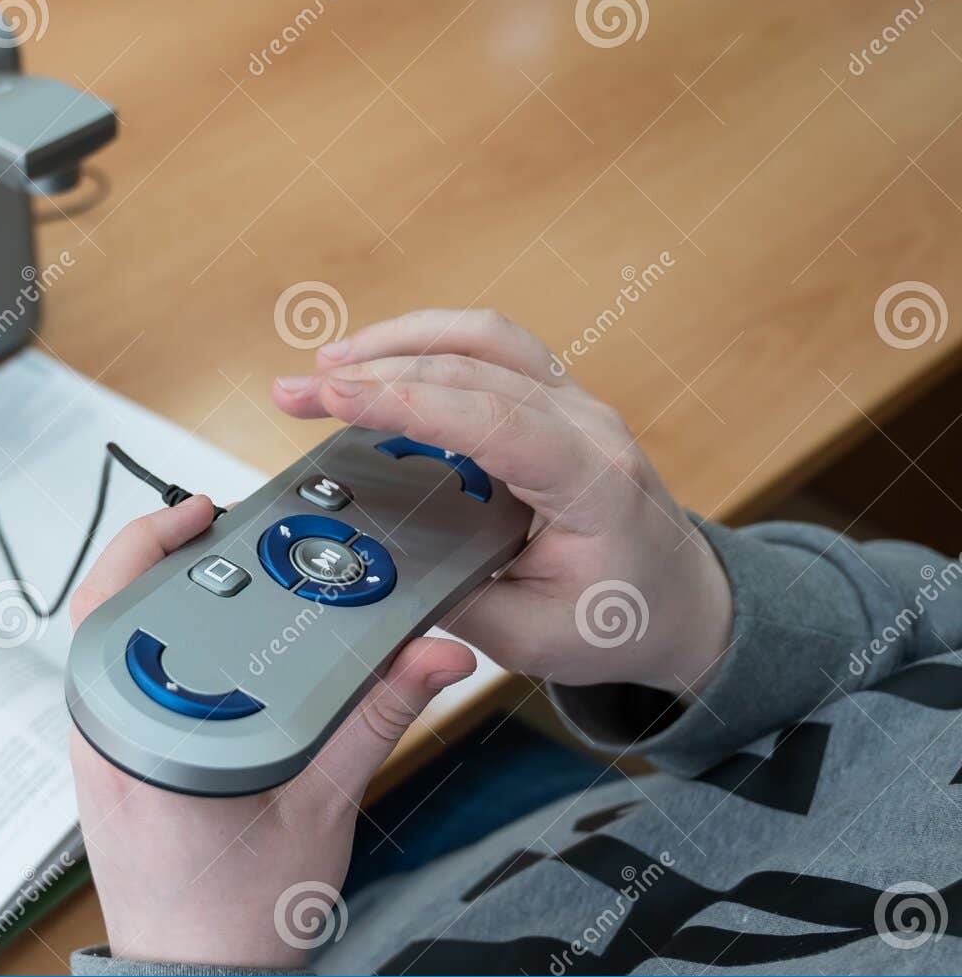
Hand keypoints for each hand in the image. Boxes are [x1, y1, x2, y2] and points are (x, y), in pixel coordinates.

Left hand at [68, 495, 476, 967]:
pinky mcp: (108, 773)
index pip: (118, 602)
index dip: (156, 540)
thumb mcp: (321, 804)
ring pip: (112, 650)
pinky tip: (208, 648)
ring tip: (217, 577)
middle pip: (107, 612)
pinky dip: (161, 652)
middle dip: (158, 557)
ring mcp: (95, 757)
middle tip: (214, 528)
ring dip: (159, 604)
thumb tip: (432, 658)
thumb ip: (375, 718)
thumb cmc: (239, 913)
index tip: (205, 510)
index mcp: (135, 734)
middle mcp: (98, 737)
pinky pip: (122, 688)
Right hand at [272, 308, 733, 693]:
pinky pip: (490, 349)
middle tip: (295, 393)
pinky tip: (377, 363)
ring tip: (326, 368)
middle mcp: (588, 425)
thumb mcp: (531, 638)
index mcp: (593, 481)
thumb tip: (379, 562)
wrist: (682, 601)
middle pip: (475, 364)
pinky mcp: (554, 400)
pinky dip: (427, 346)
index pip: (491, 419)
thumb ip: (454, 600)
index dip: (405, 402)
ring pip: (482, 338)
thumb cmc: (620, 619)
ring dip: (398, 342)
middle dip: (374, 370)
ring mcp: (575, 403)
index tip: (332, 398)